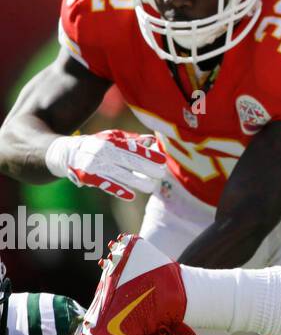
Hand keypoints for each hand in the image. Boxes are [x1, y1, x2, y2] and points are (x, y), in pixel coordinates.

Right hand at [45, 130, 167, 200]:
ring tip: (151, 186)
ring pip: (118, 174)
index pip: (133, 148)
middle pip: (127, 161)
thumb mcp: (112, 138)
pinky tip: (131, 195)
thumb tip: (151, 141)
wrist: (63, 152)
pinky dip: (118, 190)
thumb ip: (131, 140)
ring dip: (135, 181)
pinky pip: (105, 184)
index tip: (163, 159)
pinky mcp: (86, 177)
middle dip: (146, 168)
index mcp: (110, 141)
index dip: (148, 154)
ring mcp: (93, 164)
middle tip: (162, 173)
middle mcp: (102, 151)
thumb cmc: (95, 144)